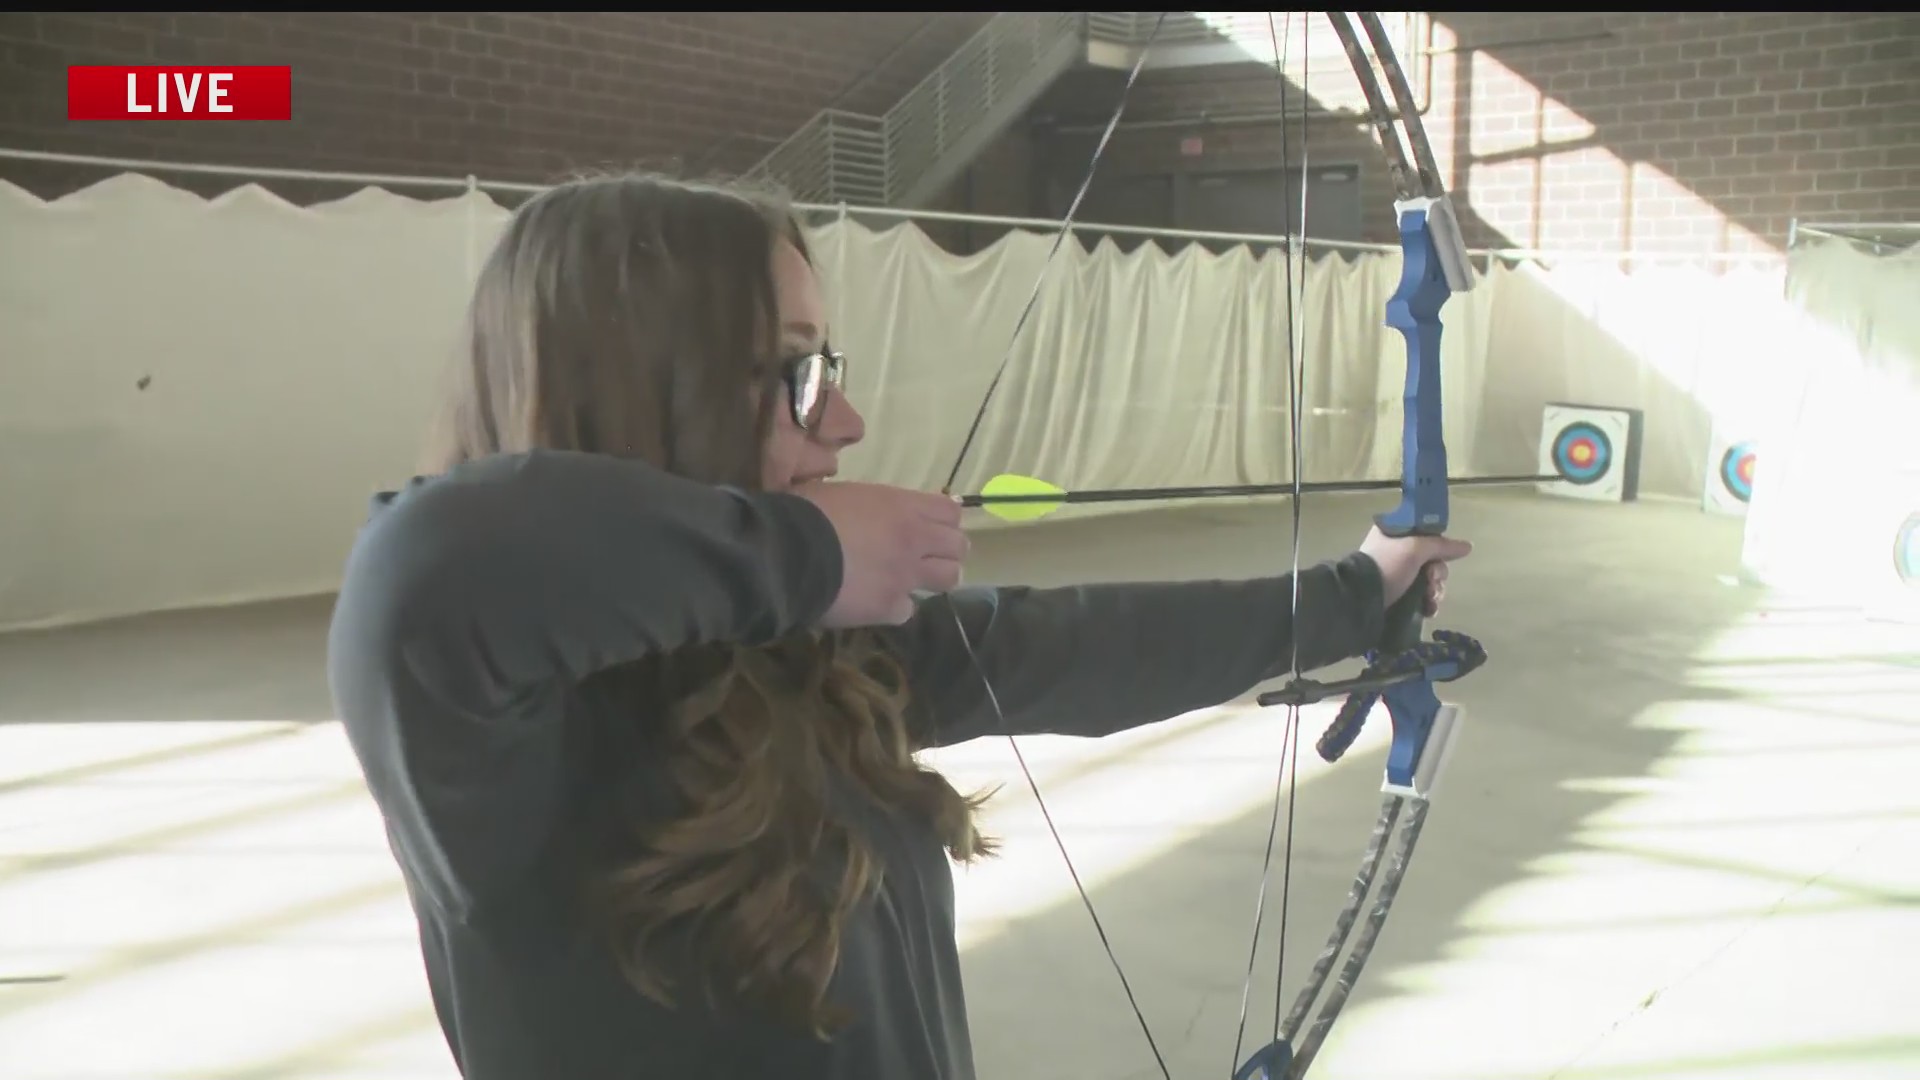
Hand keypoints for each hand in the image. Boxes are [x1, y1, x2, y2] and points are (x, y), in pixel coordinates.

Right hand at [795, 481, 968, 627]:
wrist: (787, 553)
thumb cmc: (805, 512)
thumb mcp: (843, 495)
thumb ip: (869, 507)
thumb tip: (866, 514)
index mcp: (902, 506)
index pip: (950, 512)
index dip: (943, 520)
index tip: (931, 526)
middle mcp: (914, 539)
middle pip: (959, 546)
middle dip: (946, 550)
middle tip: (926, 555)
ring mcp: (906, 576)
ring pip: (949, 579)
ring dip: (935, 579)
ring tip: (914, 581)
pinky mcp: (890, 608)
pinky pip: (907, 610)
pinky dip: (894, 608)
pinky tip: (876, 604)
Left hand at [1358, 526, 1472, 617]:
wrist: (1361, 598)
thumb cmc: (1387, 565)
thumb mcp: (1415, 549)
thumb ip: (1442, 546)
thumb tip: (1468, 546)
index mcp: (1393, 533)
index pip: (1426, 536)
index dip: (1437, 548)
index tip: (1438, 559)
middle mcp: (1394, 552)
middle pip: (1431, 561)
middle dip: (1437, 575)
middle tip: (1432, 582)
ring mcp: (1395, 576)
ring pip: (1428, 581)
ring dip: (1435, 592)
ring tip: (1430, 601)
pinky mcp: (1396, 596)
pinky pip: (1420, 597)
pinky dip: (1427, 603)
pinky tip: (1429, 610)